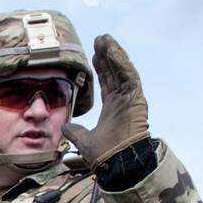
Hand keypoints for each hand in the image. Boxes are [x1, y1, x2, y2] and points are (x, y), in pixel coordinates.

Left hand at [60, 34, 149, 168]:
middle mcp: (123, 100)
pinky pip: (129, 76)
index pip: (108, 82)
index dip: (102, 68)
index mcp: (113, 108)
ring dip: (114, 54)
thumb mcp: (84, 140)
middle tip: (99, 39)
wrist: (117, 164)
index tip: (94, 55)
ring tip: (105, 39)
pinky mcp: (137, 99)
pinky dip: (121, 63)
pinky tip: (113, 51)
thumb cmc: (105, 155)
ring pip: (123, 70)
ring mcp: (131, 99)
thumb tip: (66, 127)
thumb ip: (76, 132)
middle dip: (107, 55)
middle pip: (115, 72)